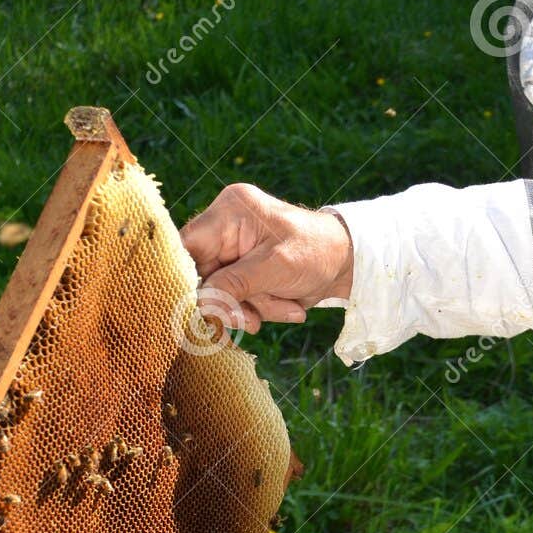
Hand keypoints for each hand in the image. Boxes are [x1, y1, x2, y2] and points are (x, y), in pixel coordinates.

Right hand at [181, 183, 353, 332]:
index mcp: (229, 211)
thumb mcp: (275, 267)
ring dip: (252, 308)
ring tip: (285, 306)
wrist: (345, 264)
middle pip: (203, 276)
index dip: (186, 278)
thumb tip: (201, 304)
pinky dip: (260, 309)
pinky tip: (287, 305)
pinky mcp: (243, 272)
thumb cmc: (315, 252)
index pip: (186, 246)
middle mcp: (225, 228)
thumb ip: (235, 285)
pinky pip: (237, 300)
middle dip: (231, 302)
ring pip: (221, 293)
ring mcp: (233, 252)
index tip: (195, 307)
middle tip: (251, 320)